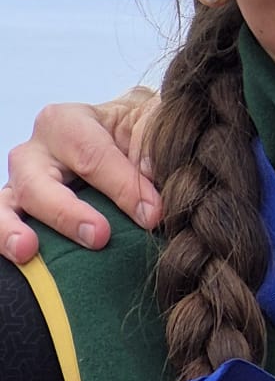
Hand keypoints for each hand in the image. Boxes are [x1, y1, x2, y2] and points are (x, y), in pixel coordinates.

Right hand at [1, 87, 160, 263]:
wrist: (124, 146)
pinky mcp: (14, 209)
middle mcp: (37, 150)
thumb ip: (151, 142)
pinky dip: (5, 239)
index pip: (91, 154)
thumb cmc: (135, 134)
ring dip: (15, 228)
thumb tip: (150, 171)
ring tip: (28, 249)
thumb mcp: (149, 126)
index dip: (122, 186)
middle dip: (68, 211)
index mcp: (69, 121)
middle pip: (40, 180)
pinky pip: (0, 223)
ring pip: (9, 203)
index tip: (152, 214)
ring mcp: (20, 182)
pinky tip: (22, 258)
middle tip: (100, 237)